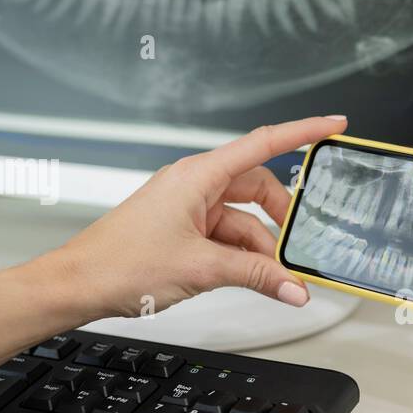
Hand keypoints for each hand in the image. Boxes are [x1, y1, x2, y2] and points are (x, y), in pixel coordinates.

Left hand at [41, 115, 346, 319]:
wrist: (79, 285)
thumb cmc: (121, 263)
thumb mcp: (202, 268)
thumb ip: (257, 276)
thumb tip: (294, 287)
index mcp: (198, 176)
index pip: (262, 144)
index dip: (303, 131)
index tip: (333, 125)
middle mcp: (195, 186)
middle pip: (258, 190)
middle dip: (281, 221)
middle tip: (300, 249)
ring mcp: (189, 209)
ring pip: (244, 220)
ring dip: (261, 250)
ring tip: (276, 281)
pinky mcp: (184, 231)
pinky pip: (227, 237)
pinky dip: (244, 258)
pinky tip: (255, 280)